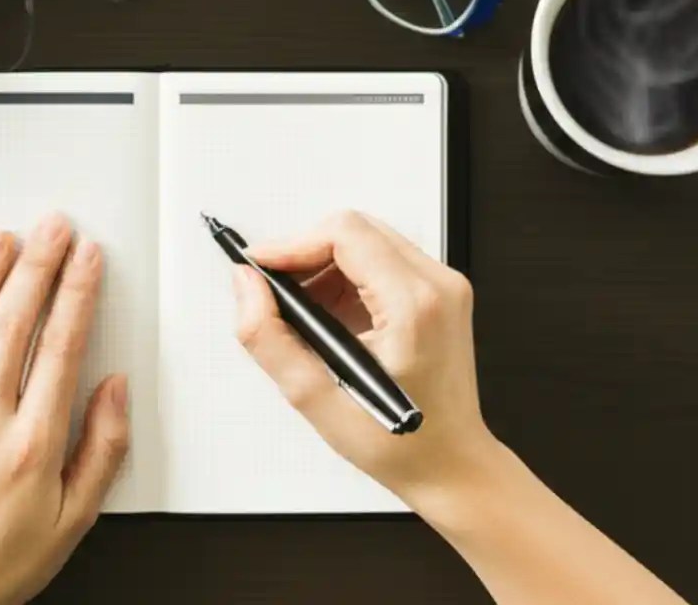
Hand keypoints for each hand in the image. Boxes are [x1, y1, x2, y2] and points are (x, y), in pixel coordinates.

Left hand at [0, 215, 128, 604]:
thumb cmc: (0, 565)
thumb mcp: (75, 519)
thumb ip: (102, 449)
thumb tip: (113, 391)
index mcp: (32, 445)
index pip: (61, 347)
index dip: (78, 293)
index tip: (88, 258)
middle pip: (13, 326)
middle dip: (38, 267)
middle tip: (52, 228)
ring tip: (2, 240)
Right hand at [231, 210, 493, 503]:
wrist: (451, 466)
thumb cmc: (401, 445)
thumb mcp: (316, 399)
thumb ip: (270, 338)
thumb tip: (246, 287)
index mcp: (413, 306)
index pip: (344, 234)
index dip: (292, 244)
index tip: (260, 267)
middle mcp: (437, 286)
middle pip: (354, 231)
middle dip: (305, 255)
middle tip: (274, 294)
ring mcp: (444, 287)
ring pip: (367, 242)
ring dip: (324, 268)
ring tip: (304, 318)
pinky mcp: (439, 294)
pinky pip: (382, 261)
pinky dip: (347, 280)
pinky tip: (332, 322)